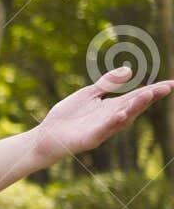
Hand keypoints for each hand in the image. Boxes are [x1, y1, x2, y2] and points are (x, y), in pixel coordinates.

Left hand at [34, 65, 173, 164]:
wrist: (47, 135)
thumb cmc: (68, 116)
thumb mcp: (89, 94)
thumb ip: (108, 83)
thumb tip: (129, 70)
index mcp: (113, 107)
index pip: (137, 96)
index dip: (154, 90)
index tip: (172, 83)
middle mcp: (112, 118)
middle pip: (135, 105)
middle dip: (150, 96)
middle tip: (165, 87)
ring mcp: (103, 129)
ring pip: (123, 117)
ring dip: (136, 106)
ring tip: (148, 94)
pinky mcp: (91, 138)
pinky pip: (104, 129)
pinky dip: (113, 122)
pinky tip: (121, 114)